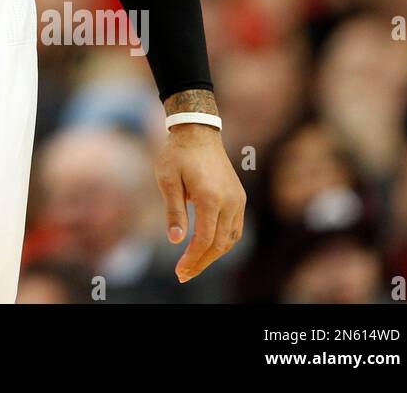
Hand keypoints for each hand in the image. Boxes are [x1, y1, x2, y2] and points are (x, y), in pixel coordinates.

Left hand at [154, 123, 245, 282]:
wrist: (197, 132)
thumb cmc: (177, 154)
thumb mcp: (167, 180)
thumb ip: (174, 211)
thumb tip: (176, 240)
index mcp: (210, 197)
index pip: (205, 240)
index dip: (193, 259)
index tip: (179, 272)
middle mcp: (229, 201)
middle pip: (220, 244)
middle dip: (202, 262)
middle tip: (184, 275)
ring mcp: (238, 199)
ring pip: (231, 239)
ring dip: (213, 254)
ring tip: (193, 264)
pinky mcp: (239, 197)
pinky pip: (235, 227)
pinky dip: (223, 241)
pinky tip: (207, 247)